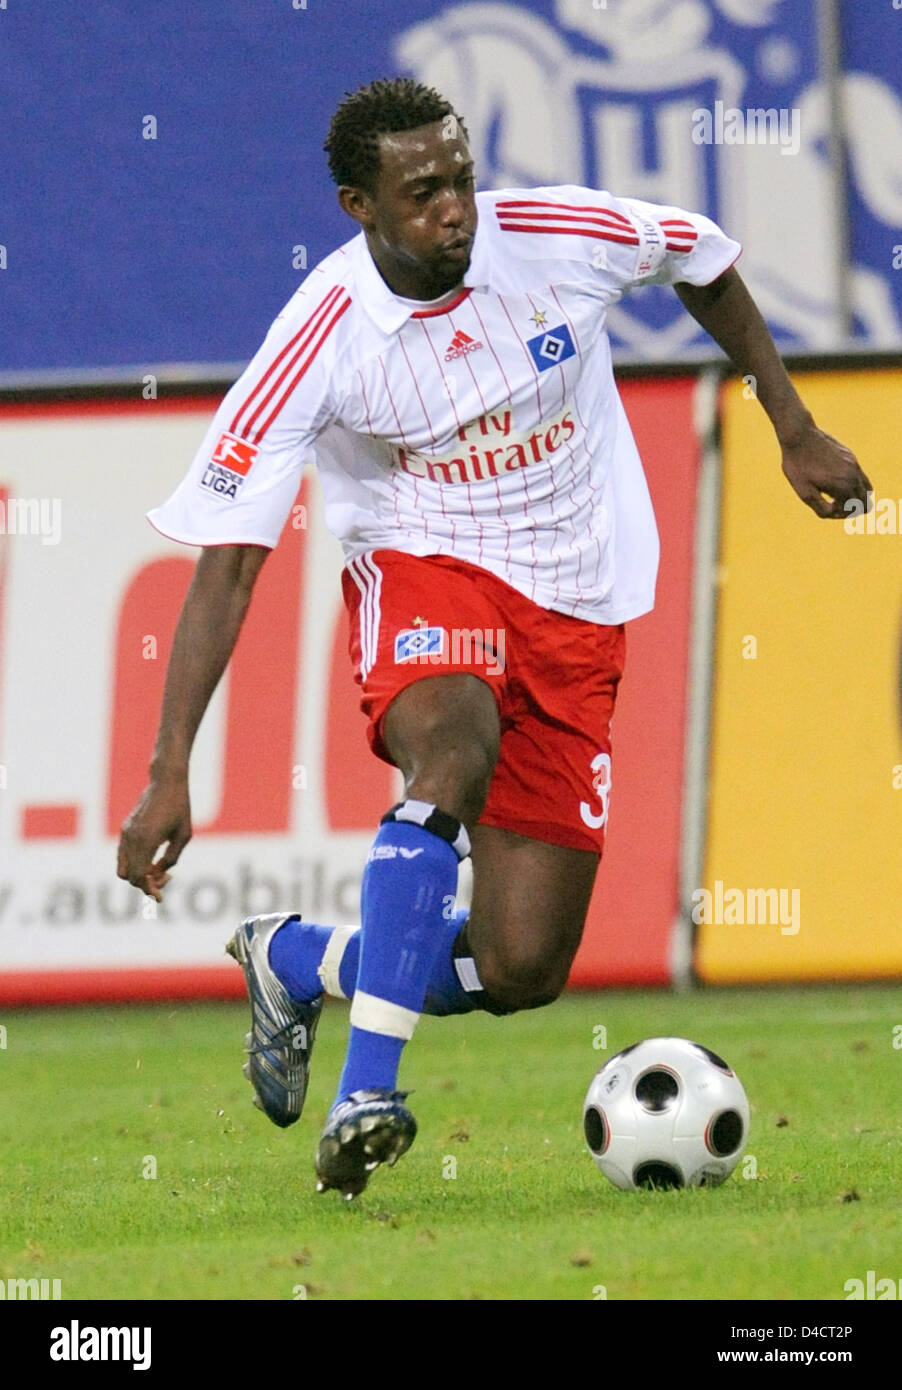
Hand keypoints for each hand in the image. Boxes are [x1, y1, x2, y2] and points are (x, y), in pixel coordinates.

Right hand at [117, 776, 191, 901]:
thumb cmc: (180, 807)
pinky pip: (123, 856)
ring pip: (122, 868)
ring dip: (138, 874)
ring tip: (158, 870)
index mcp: (146, 840)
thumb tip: (158, 874)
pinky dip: (134, 864)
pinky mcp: (125, 829)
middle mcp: (131, 838)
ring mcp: (125, 833)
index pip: (138, 877)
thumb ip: (171, 858)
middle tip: (165, 878)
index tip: (161, 898)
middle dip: (144, 884)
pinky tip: (151, 860)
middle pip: (128, 876)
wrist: (166, 781)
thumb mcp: (184, 835)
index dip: (149, 890)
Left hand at [781, 423, 871, 519]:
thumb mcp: (804, 493)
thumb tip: (836, 513)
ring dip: (854, 497)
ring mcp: (854, 464)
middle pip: (866, 503)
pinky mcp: (851, 457)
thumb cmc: (798, 466)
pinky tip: (833, 480)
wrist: (799, 436)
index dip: (840, 514)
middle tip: (831, 502)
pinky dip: (852, 485)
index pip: (855, 510)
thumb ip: (821, 508)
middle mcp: (853, 475)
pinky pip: (861, 477)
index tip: (825, 505)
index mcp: (843, 486)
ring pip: (867, 490)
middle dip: (851, 508)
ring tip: (834, 493)